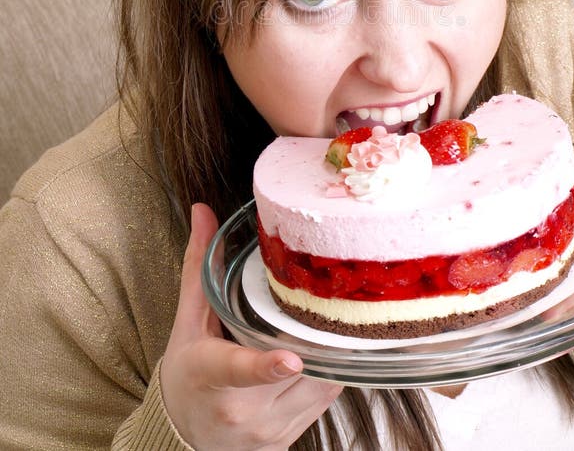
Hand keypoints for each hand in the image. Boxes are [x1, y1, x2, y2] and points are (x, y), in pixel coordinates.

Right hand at [161, 203, 341, 450]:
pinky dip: (324, 377)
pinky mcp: (284, 444)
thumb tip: (203, 211)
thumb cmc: (187, 372)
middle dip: (316, 339)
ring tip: (314, 335)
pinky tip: (312, 362)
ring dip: (326, 358)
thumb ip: (201, 265)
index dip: (267, 366)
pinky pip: (324, 403)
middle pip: (300, 370)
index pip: (239, 371)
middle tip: (324, 311)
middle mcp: (242, 411)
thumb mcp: (188, 320)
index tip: (291, 360)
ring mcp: (266, 432)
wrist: (182, 433)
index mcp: (212, 374)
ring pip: (322, 387)